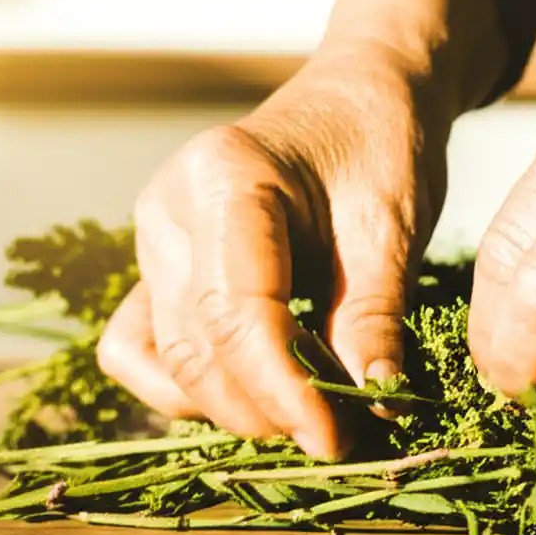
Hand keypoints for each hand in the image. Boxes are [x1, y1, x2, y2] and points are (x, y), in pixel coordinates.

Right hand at [96, 0, 503, 457]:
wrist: (360, 97)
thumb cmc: (381, 143)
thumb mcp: (392, 225)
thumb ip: (374, 317)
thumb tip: (373, 405)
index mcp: (223, 178)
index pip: (236, 315)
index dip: (284, 391)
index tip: (337, 438)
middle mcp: (168, 209)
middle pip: (193, 347)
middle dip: (263, 409)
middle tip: (339, 434)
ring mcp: (153, 238)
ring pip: (162, 358)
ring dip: (229, 406)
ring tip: (307, 412)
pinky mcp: (161, 265)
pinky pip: (143, 346)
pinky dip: (190, 386)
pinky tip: (259, 390)